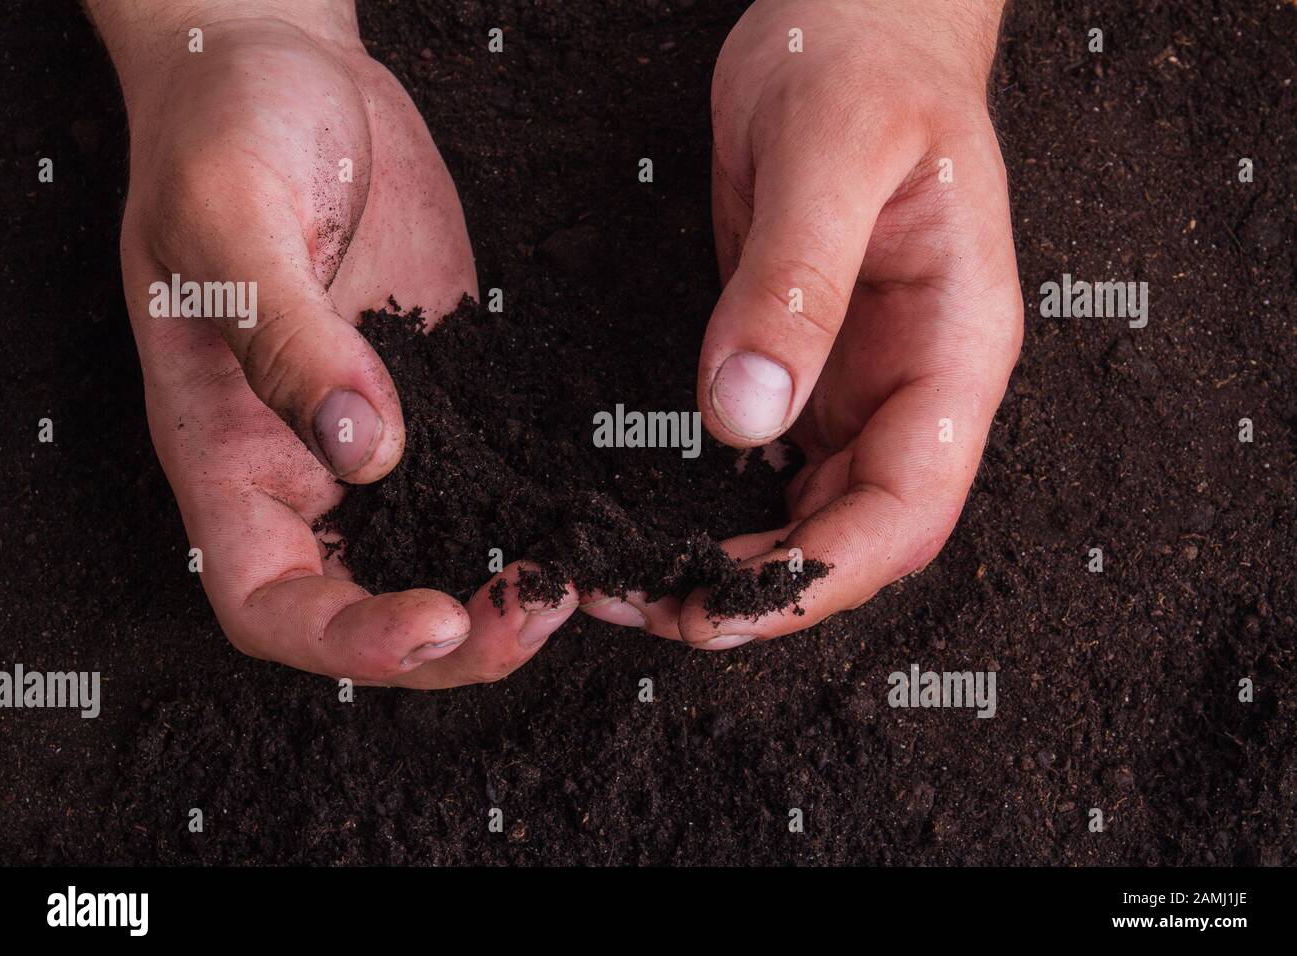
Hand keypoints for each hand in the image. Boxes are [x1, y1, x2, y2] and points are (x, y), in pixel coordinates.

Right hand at [93, 2, 575, 684]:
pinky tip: (594, 517)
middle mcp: (304, 464)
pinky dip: (539, 512)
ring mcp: (382, 432)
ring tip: (579, 579)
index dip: (344, 641)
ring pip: (442, 553)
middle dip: (454, 639)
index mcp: (225, 449)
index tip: (429, 625)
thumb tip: (364, 449)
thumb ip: (288, 340)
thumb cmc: (222, 131)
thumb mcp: (232, 220)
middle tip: (537, 610)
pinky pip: (492, 475)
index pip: (268, 601)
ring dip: (506, 588)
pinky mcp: (447, 391)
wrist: (289, 72)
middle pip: (370, 604)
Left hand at [602, 0, 1021, 647]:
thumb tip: (749, 416)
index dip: (828, 576)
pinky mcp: (803, 363)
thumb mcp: (830, 150)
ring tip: (642, 581)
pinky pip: (770, 463)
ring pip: (811, 511)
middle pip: (858, 531)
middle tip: (662, 608)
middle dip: (768, 590)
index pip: (910, 505)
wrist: (848, 20)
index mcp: (955, 343)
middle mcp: (912, 380)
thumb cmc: (864, 59)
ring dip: (734, 562)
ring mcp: (857, 378)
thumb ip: (795, 282)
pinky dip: (718, 509)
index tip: (734, 607)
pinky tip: (657, 520)